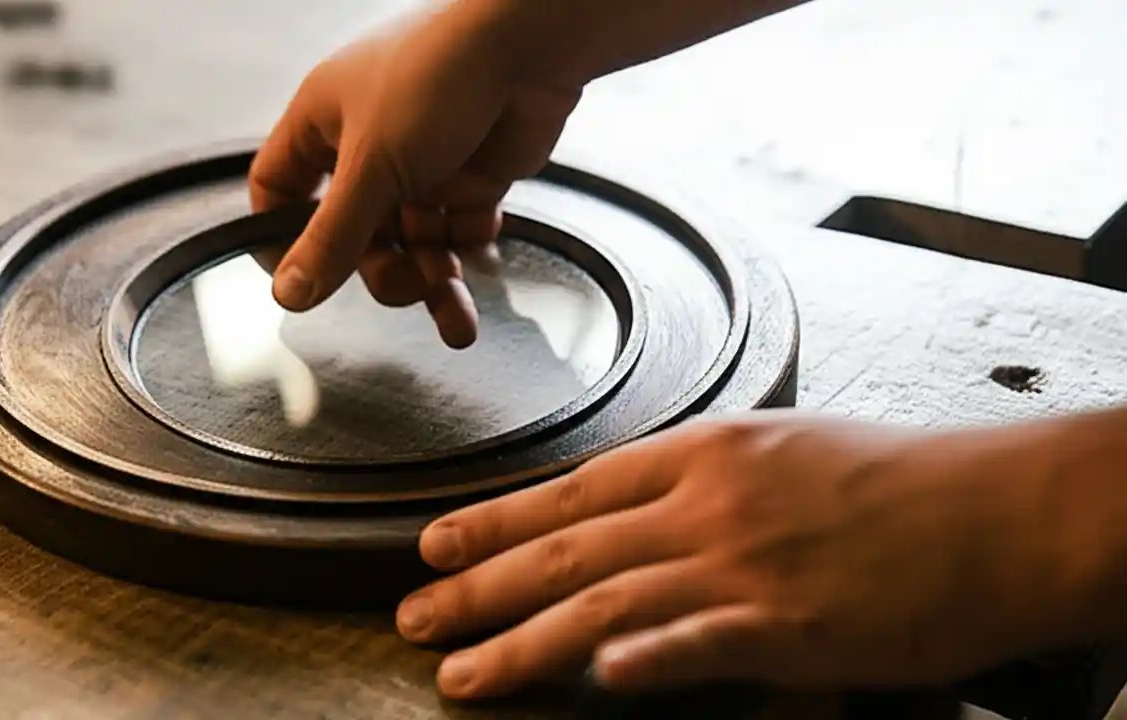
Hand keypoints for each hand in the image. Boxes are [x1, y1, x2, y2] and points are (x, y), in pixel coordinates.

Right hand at [248, 5, 581, 347]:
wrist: (531, 45)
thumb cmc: (439, 74)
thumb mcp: (372, 167)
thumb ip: (333, 238)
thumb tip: (290, 293)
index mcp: (323, 125)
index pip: (278, 191)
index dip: (283, 238)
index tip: (302, 280)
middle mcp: (368, 145)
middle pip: (355, 235)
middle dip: (383, 269)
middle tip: (409, 284)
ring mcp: (422, 162)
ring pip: (412, 241)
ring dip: (432, 274)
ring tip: (453, 295)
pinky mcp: (472, 173)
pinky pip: (459, 229)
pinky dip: (469, 242)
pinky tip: (480, 234)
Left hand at [394, 412, 1078, 698]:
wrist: (995, 507)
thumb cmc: (898, 478)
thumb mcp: (782, 451)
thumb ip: (704, 481)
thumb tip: (641, 513)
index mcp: (705, 455)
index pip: (573, 489)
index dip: (496, 520)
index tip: (435, 543)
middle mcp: (707, 504)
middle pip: (566, 547)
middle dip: (479, 584)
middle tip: (414, 615)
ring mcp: (743, 564)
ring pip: (605, 601)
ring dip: (523, 641)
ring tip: (461, 672)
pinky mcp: (790, 624)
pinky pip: (701, 643)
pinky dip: (646, 659)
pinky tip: (597, 679)